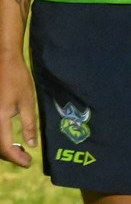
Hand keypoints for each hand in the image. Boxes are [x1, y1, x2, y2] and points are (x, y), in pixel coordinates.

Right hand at [0, 51, 37, 168]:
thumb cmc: (18, 80)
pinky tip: (11, 139)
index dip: (17, 158)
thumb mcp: (28, 102)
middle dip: (10, 156)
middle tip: (26, 158)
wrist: (4, 63)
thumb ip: (29, 124)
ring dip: (4, 149)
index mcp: (0, 119)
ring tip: (20, 150)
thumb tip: (31, 145)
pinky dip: (1, 140)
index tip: (29, 163)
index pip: (5, 147)